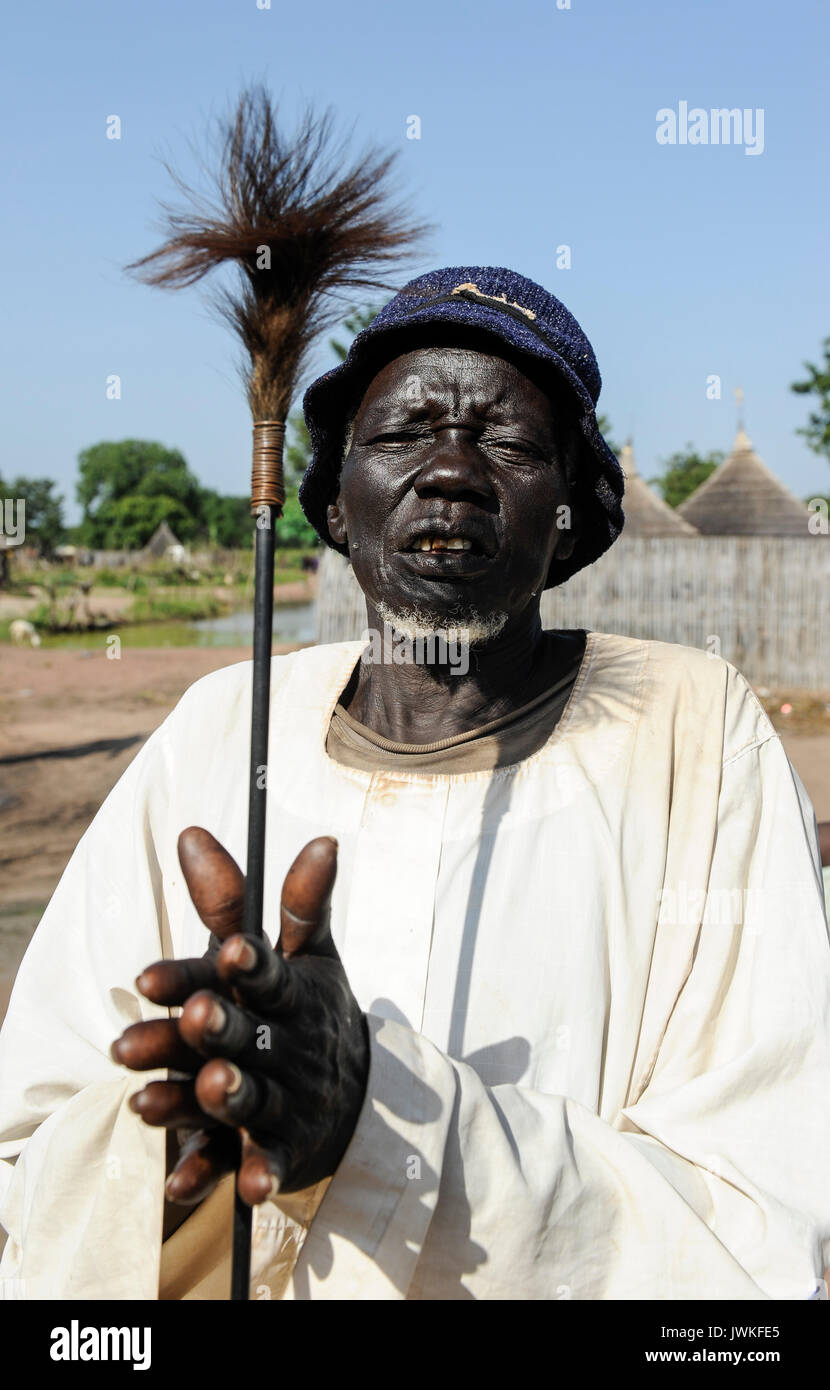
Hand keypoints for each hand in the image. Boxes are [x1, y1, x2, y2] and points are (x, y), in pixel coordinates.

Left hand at [111, 828, 368, 1205]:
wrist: (362, 1096)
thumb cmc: (311, 1008)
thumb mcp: (300, 951)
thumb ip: (264, 896)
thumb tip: (224, 831)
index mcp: (290, 991)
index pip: (269, 972)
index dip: (251, 961)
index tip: (232, 949)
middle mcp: (287, 1044)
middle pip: (251, 1035)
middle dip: (225, 1027)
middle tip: (194, 1015)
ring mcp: (286, 1099)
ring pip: (250, 1099)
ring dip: (229, 1097)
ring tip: (206, 1090)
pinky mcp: (278, 1149)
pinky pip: (249, 1164)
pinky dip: (229, 1177)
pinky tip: (187, 1186)